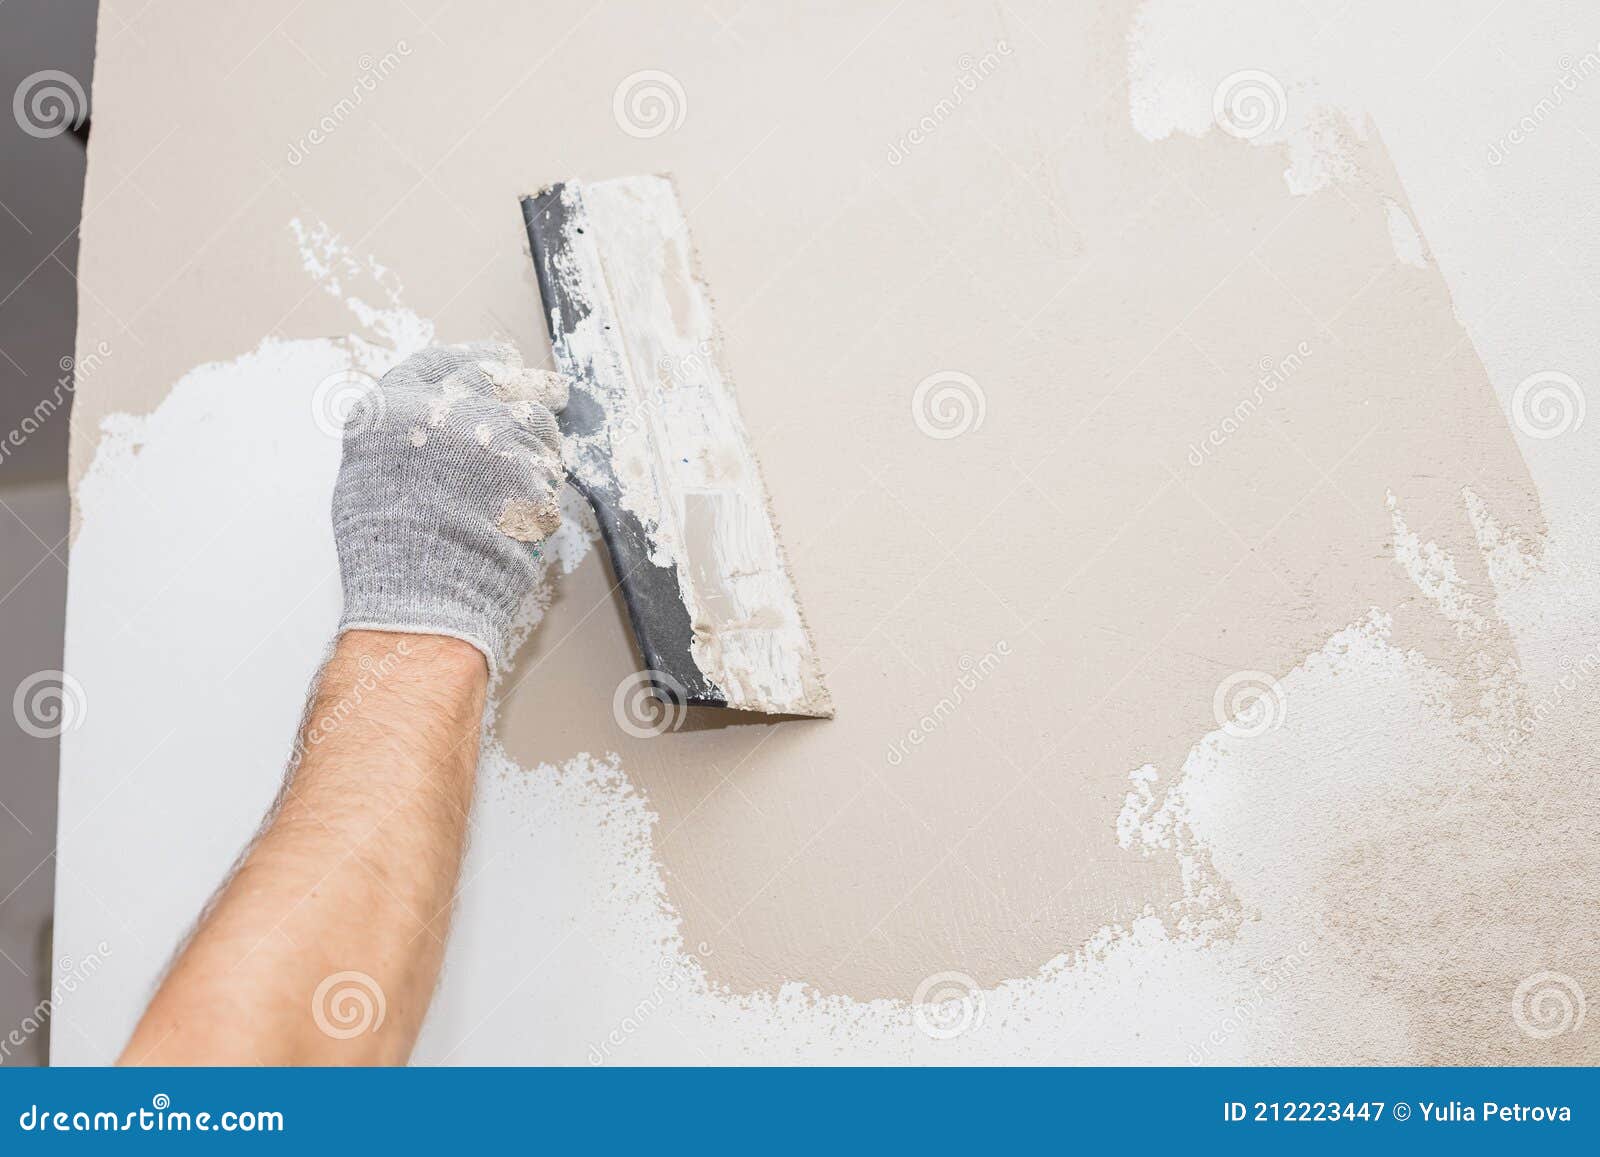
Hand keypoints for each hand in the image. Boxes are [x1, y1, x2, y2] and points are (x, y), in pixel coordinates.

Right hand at [331, 343, 568, 672]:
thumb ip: (399, 438)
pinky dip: (549, 469)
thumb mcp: (366, 476)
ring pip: (533, 414)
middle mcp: (444, 409)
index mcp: (394, 407)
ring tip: (549, 437)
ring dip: (543, 425)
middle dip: (524, 379)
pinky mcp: (534, 469)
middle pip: (494, 376)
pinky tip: (543, 483)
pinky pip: (549, 460)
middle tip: (547, 384)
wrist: (421, 592)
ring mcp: (494, 436)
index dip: (468, 358)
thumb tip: (429, 425)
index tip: (495, 358)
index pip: (437, 364)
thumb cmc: (383, 549)